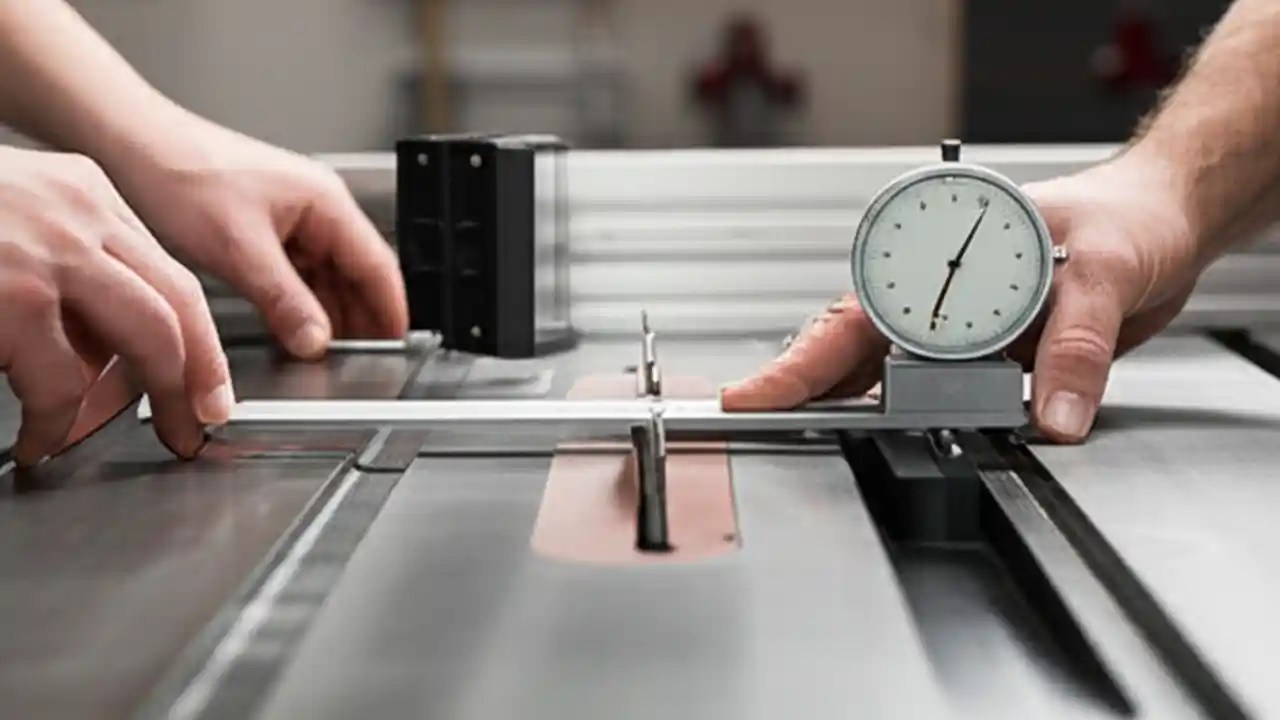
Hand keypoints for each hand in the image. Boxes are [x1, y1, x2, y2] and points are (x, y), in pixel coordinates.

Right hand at [0, 147, 230, 465]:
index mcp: (83, 193)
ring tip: (96, 440)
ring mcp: (42, 252)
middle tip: (191, 428)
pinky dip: (55, 423)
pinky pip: (61, 381)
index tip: (209, 390)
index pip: (172, 275)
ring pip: (144, 342)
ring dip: (135, 405)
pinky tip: (37, 440)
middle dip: (195, 380)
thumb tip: (115, 360)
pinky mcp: (6, 296)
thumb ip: (72, 272)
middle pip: (177, 308)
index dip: (201, 344)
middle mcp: (76, 213)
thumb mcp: (16, 224)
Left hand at [104, 117, 407, 358]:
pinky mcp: (269, 231)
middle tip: (362, 363)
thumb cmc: (182, 174)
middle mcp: (318, 209)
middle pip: (358, 275)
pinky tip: (294, 330)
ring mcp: (294, 220)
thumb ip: (286, 300)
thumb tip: (317, 341)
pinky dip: (301, 305)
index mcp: (326, 203)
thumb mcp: (239, 249)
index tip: (398, 346)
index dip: (391, 310)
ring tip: (327, 355)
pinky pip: (299, 276)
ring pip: (328, 279)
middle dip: (361, 319)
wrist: (133, 148)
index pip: (378, 265)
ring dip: (329, 315)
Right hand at [721, 155, 1202, 442]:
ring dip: (855, 406)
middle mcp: (943, 291)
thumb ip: (1077, 345)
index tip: (757, 394)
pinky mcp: (989, 354)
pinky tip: (891, 434)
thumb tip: (1053, 416)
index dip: (804, 360)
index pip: (858, 313)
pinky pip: (943, 394)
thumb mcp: (1104, 270)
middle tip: (755, 418)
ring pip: (888, 374)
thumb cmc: (1125, 216)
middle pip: (853, 347)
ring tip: (803, 431)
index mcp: (945, 251)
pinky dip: (918, 418)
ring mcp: (961, 325)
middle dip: (803, 386)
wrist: (1165, 224)